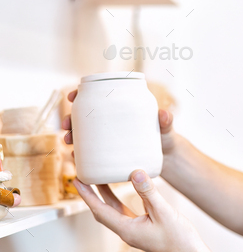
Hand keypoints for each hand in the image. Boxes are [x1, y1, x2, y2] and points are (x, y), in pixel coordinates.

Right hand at [61, 90, 176, 156]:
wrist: (167, 157)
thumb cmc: (166, 137)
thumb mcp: (166, 129)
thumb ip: (167, 122)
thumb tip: (164, 114)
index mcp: (122, 108)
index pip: (98, 95)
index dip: (81, 93)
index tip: (71, 96)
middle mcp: (112, 121)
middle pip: (85, 115)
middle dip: (71, 118)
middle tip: (66, 126)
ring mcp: (110, 137)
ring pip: (84, 133)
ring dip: (72, 134)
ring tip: (69, 141)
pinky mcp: (109, 153)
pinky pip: (90, 151)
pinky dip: (80, 152)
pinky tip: (73, 156)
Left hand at [73, 169, 228, 251]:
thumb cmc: (178, 239)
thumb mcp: (163, 212)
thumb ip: (149, 192)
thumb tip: (136, 172)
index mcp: (126, 229)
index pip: (100, 210)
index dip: (87, 194)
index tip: (77, 180)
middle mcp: (127, 230)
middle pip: (103, 209)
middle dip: (92, 192)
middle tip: (84, 174)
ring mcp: (135, 229)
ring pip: (115, 209)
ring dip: (106, 194)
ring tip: (100, 177)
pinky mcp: (144, 227)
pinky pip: (127, 210)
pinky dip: (122, 197)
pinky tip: (126, 187)